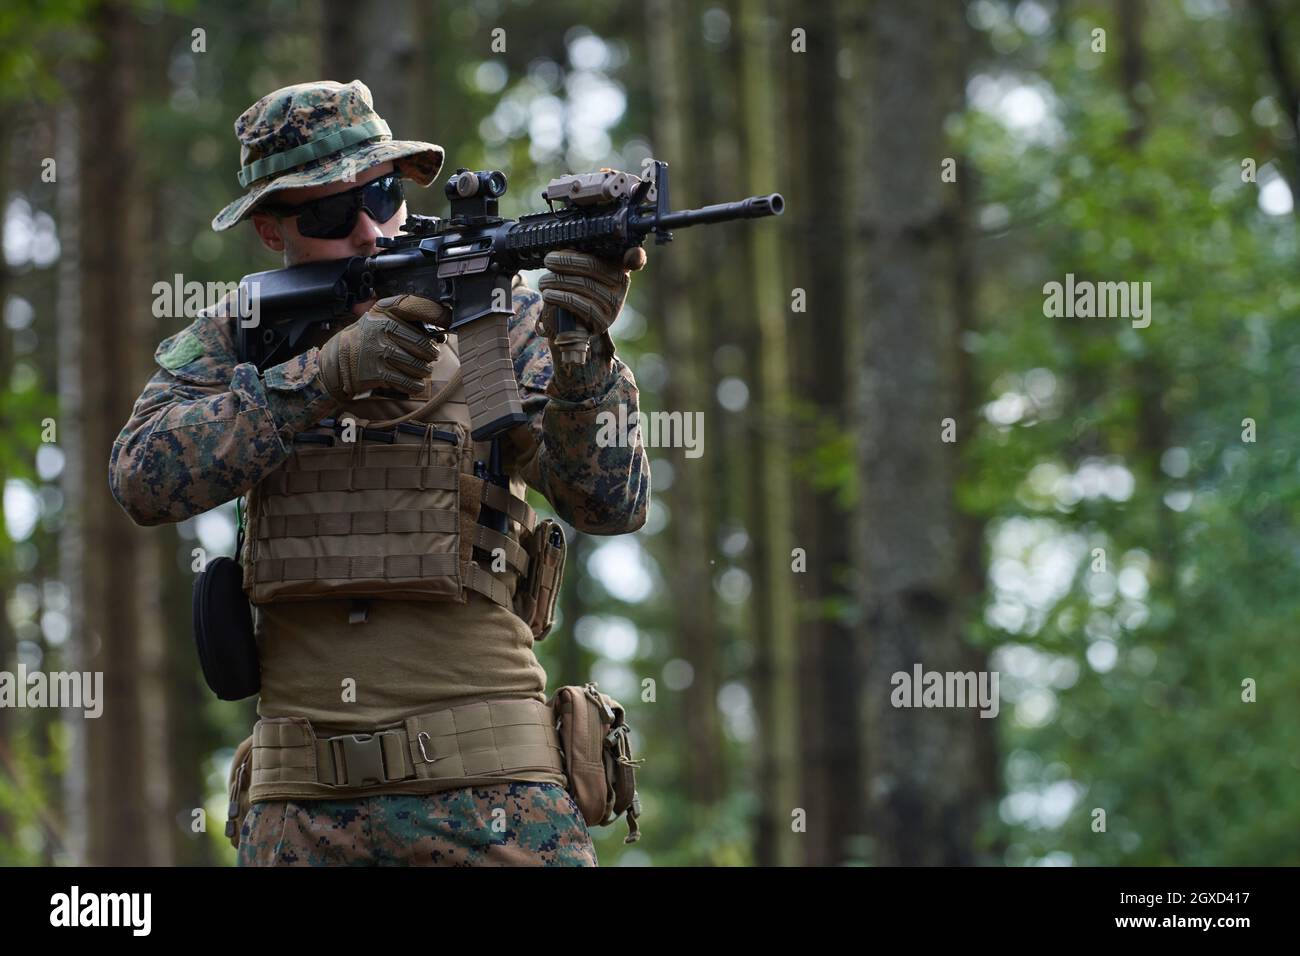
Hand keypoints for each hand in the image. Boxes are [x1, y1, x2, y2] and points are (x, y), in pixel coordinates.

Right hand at [318, 295, 445, 399]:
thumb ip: (407, 321)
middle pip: (423, 343)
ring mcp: (380, 351)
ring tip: (420, 368)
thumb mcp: (381, 319)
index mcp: (384, 310)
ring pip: (419, 365)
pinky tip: (415, 382)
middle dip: (431, 353)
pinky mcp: (378, 373)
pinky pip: (409, 382)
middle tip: (430, 355)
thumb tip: (441, 333)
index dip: (436, 313)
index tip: (447, 321)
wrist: (338, 360)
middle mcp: (382, 328)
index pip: (415, 306)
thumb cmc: (367, 338)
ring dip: (424, 370)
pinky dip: (416, 384)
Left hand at [536, 247, 646, 339]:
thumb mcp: (580, 270)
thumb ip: (579, 255)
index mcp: (619, 267)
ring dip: (558, 281)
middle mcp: (622, 285)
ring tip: (544, 281)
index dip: (636, 256)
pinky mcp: (603, 321)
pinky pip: (580, 305)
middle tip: (549, 261)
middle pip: (593, 266)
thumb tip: (566, 248)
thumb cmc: (576, 289)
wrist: (573, 323)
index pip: (634, 258)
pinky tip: (549, 294)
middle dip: (566, 261)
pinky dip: (560, 297)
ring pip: (583, 285)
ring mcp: (614, 304)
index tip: (632, 253)